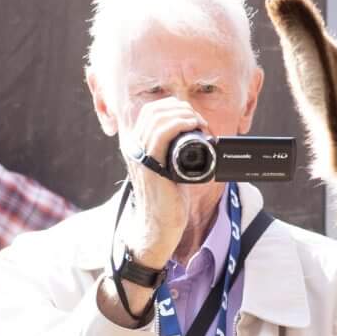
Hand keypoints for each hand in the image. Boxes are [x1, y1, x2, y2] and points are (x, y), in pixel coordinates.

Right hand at [119, 96, 226, 269]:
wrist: (158, 227)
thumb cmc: (169, 201)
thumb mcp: (171, 169)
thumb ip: (175, 153)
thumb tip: (198, 138)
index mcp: (138, 145)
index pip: (152, 111)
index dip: (175, 108)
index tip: (195, 120)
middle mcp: (135, 147)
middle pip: (154, 110)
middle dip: (181, 109)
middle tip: (201, 124)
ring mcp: (140, 155)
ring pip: (156, 118)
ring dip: (184, 115)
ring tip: (201, 127)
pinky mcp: (149, 166)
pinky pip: (159, 135)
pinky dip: (178, 124)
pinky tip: (192, 126)